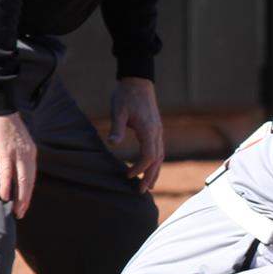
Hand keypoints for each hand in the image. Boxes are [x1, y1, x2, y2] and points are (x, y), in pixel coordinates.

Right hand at [0, 113, 37, 218]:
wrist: (0, 106)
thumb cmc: (5, 123)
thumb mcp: (17, 141)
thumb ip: (18, 154)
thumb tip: (14, 167)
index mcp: (30, 152)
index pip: (32, 176)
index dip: (29, 191)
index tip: (25, 204)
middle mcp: (27, 154)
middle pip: (29, 181)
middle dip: (26, 199)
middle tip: (22, 214)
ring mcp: (17, 153)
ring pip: (21, 179)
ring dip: (20, 196)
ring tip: (17, 210)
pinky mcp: (4, 151)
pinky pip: (7, 171)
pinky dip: (6, 184)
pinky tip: (5, 196)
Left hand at [109, 76, 163, 191]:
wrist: (138, 81)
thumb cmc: (126, 95)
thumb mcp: (118, 110)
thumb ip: (117, 128)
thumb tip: (112, 143)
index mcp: (149, 130)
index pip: (149, 156)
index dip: (139, 168)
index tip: (127, 175)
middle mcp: (157, 133)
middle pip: (157, 160)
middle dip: (150, 177)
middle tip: (140, 191)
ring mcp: (158, 131)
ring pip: (160, 156)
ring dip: (154, 172)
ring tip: (147, 185)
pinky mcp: (156, 130)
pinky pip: (158, 150)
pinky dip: (154, 163)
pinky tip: (148, 168)